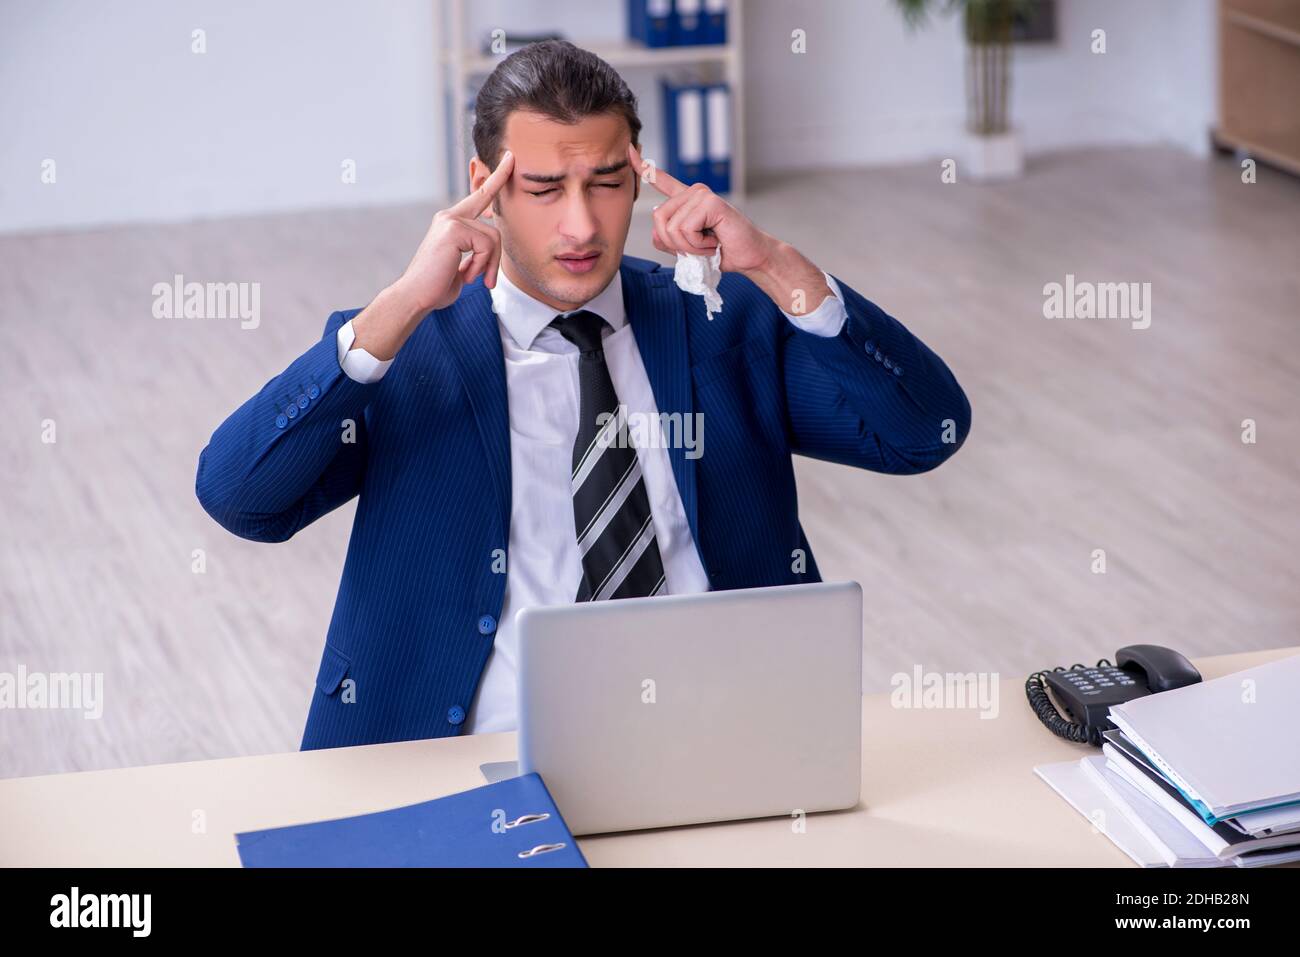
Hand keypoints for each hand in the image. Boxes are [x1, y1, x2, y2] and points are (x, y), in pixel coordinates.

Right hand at [397, 150, 514, 311]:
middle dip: (494, 258)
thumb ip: (476, 252)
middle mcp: (450, 216)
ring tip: (469, 278)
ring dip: (487, 265)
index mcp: (451, 222)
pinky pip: (486, 245)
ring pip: (493, 239)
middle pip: (493, 228)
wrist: (415, 296)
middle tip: (488, 282)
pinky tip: (464, 274)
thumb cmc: (437, 286)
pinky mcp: (453, 228)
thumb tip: (492, 248)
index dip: (497, 178)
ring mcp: (450, 220)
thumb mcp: (462, 265)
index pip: (480, 196)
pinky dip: (481, 265)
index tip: (511, 158)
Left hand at [629, 142, 774, 274]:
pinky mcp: (711, 202)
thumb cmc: (722, 251)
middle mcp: (693, 192)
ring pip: (671, 228)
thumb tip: (656, 224)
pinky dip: (698, 245)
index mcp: (686, 200)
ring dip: (689, 247)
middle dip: (675, 244)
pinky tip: (715, 242)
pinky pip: (686, 230)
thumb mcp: (687, 248)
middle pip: (658, 218)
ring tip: (709, 245)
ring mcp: (702, 194)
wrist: (749, 257)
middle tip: (700, 247)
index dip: (643, 167)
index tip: (628, 150)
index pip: (661, 180)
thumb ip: (667, 238)